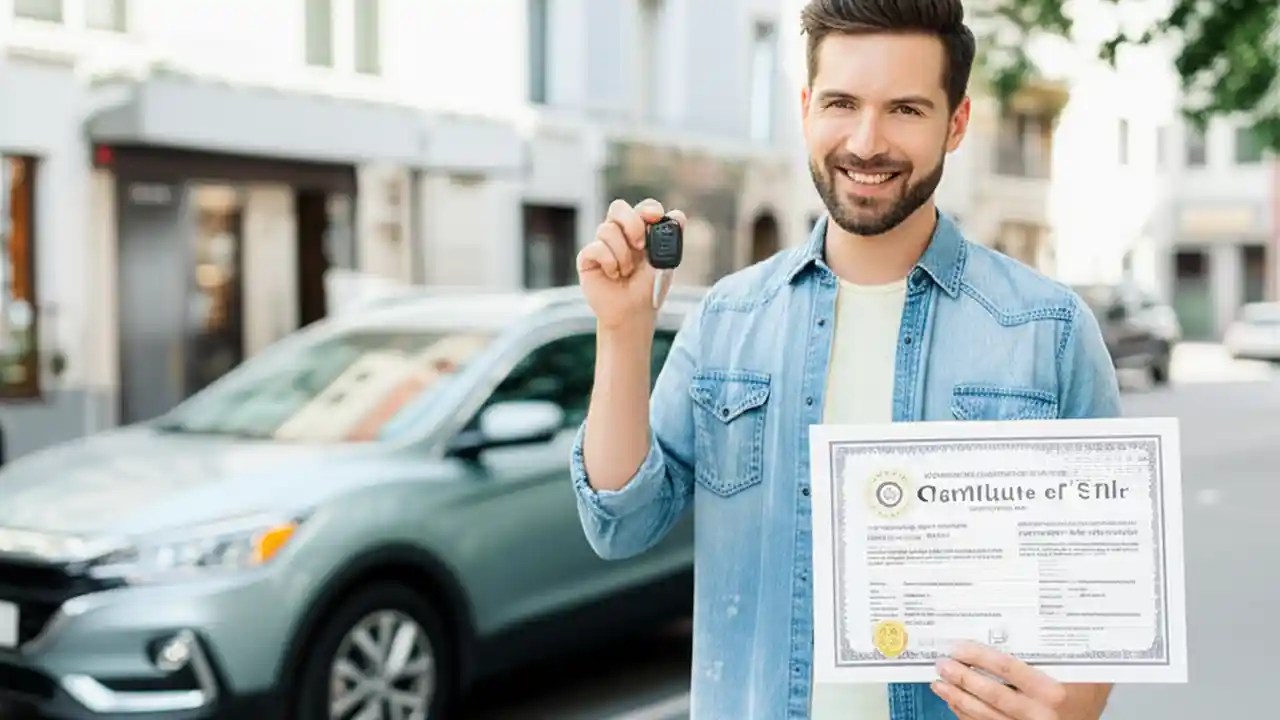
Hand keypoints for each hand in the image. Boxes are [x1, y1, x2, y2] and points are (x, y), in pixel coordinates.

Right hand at [577, 198, 685, 329]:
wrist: (634, 312)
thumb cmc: (649, 287)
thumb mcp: (665, 261)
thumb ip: (671, 237)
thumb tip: (678, 215)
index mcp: (639, 230)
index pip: (640, 208)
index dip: (648, 208)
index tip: (656, 217)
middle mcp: (618, 233)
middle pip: (618, 208)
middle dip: (632, 223)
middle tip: (640, 245)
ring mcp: (601, 244)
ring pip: (607, 229)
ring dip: (623, 254)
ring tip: (627, 272)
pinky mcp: (587, 258)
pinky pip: (595, 248)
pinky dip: (609, 263)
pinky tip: (613, 275)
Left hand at [931, 641, 1111, 719]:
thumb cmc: (1087, 703)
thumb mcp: (1090, 676)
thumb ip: (1073, 652)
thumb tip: (1062, 618)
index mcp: (1053, 692)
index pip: (1008, 669)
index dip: (979, 657)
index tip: (960, 647)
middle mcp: (1038, 713)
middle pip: (991, 693)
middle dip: (962, 677)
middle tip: (943, 663)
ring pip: (983, 714)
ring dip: (958, 697)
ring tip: (939, 682)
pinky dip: (966, 715)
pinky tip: (954, 702)